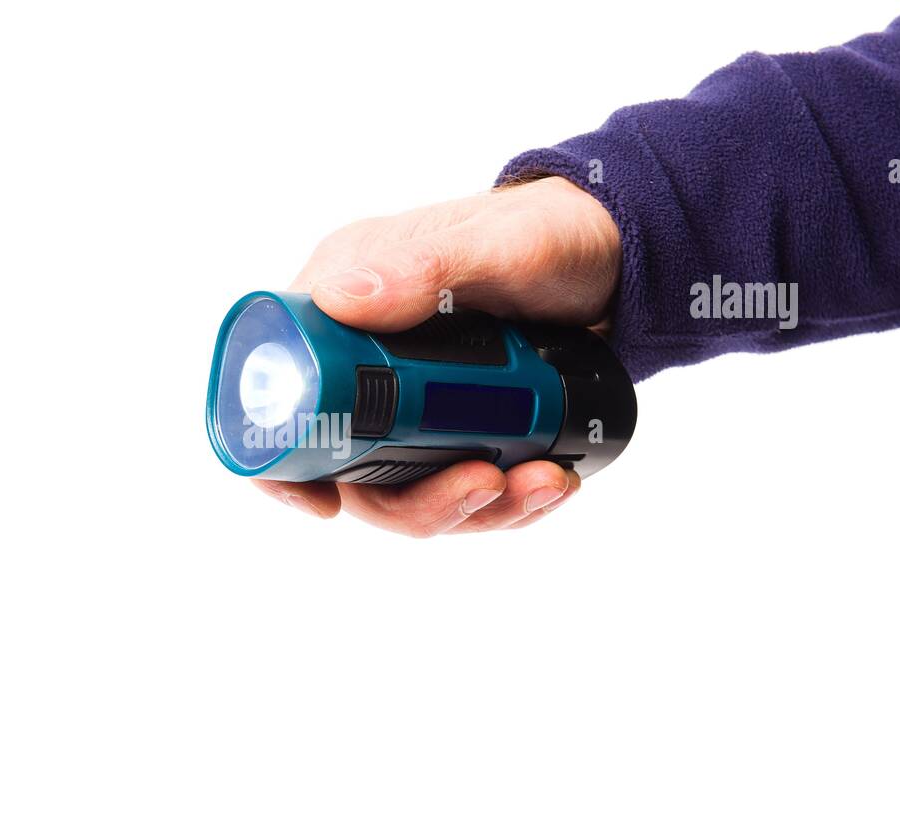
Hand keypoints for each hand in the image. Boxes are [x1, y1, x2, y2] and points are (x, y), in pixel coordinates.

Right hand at [254, 176, 620, 536]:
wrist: (620, 258)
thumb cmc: (548, 232)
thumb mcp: (496, 247)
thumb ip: (422, 270)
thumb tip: (340, 300)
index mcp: (345, 304)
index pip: (279, 390)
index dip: (283, 461)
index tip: (322, 504)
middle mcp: (366, 357)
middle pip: (347, 465)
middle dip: (414, 499)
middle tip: (481, 483)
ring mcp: (412, 400)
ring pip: (408, 489)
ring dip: (471, 506)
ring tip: (539, 480)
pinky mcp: (458, 427)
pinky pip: (460, 488)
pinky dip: (508, 500)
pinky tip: (549, 478)